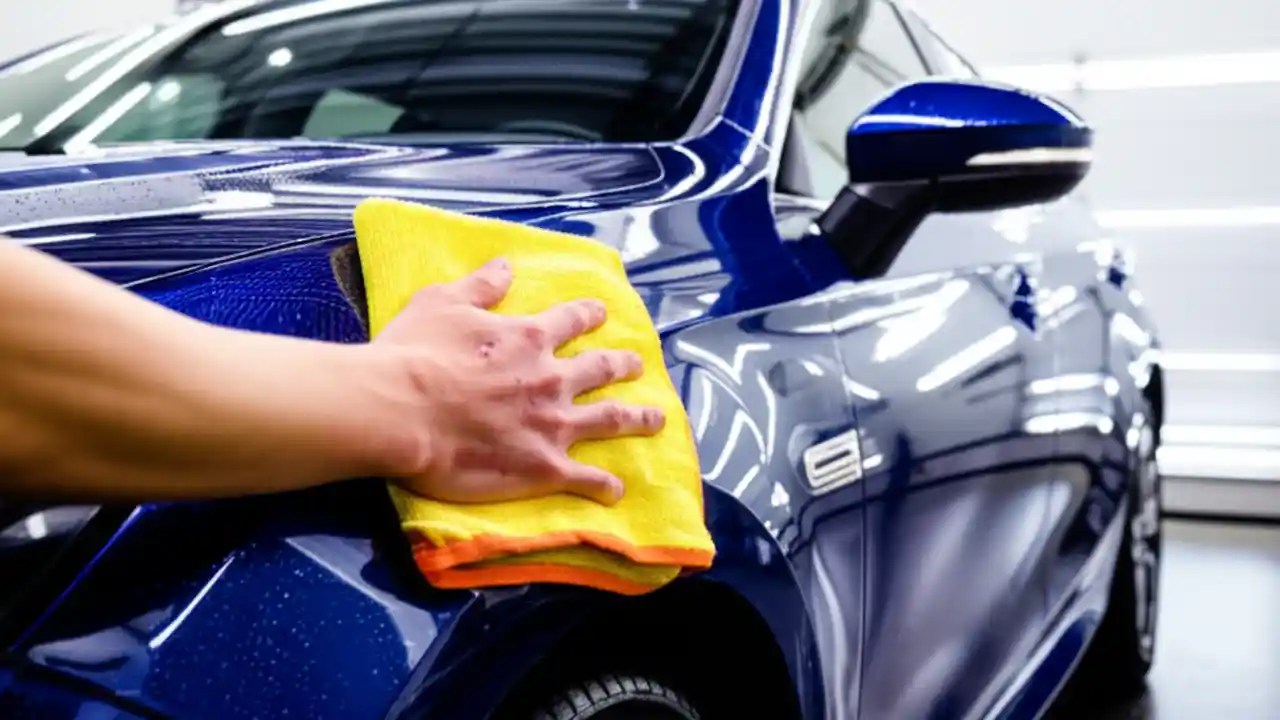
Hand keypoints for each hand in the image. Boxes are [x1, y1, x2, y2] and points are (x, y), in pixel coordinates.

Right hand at [373, 258, 664, 504]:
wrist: (403, 411)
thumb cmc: (415, 354)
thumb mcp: (442, 303)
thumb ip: (480, 286)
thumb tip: (506, 265)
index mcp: (528, 339)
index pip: (569, 321)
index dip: (588, 315)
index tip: (602, 313)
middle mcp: (550, 379)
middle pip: (600, 369)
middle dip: (623, 365)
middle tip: (638, 365)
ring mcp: (553, 425)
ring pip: (609, 420)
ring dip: (636, 419)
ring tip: (657, 419)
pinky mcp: (545, 467)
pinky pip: (586, 478)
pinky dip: (605, 486)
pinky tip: (617, 491)